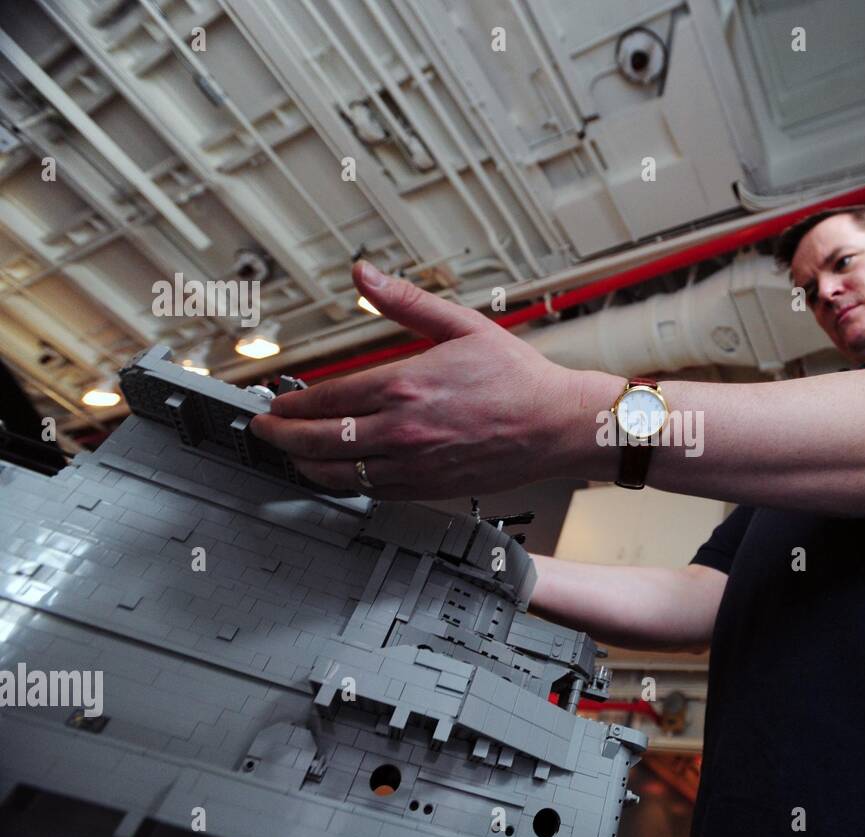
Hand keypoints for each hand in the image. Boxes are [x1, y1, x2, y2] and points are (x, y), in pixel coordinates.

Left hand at [248, 260, 577, 499]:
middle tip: (265, 430)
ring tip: (289, 455)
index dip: (290, 403)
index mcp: (405, 385)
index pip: (326, 399)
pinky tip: (336, 474)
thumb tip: (365, 275)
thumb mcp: (462, 325)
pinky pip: (371, 492)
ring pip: (338, 474)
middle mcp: (402, 430)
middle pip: (319, 440)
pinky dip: (343, 484)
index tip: (274, 402)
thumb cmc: (519, 379)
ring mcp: (413, 465)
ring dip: (304, 465)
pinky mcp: (427, 489)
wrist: (557, 425)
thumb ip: (405, 301)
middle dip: (281, 436)